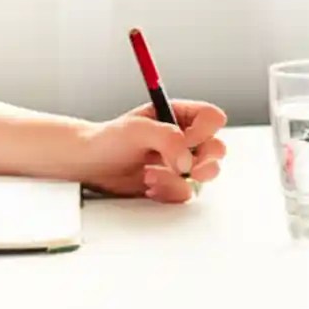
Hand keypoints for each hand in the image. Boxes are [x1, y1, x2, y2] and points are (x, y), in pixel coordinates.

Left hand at [76, 100, 227, 203]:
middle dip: (205, 161)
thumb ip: (167, 138)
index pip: (211, 118)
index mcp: (178, 115)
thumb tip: (187, 160)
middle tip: (190, 168)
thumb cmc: (109, 140)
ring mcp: (180, 163)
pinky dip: (168, 191)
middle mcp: (184, 139)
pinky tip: (148, 185)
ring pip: (205, 175)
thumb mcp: (136, 129)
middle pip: (217, 148)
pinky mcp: (172, 184)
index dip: (204, 130)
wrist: (92, 165)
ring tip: (150, 175)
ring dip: (178, 179)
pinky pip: (185, 193)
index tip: (186, 138)